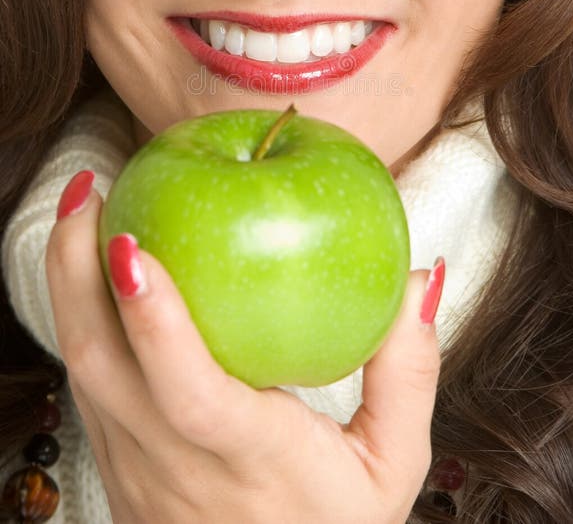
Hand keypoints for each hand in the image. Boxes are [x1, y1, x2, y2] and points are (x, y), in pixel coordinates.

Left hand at [46, 175, 441, 523]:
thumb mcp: (392, 466)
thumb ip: (408, 373)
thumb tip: (423, 279)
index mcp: (251, 460)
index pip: (189, 394)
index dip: (155, 320)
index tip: (132, 246)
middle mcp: (174, 464)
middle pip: (102, 364)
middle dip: (76, 268)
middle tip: (87, 188)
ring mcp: (132, 466)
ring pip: (79, 367)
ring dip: (68, 281)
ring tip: (81, 207)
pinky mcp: (115, 461)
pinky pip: (86, 379)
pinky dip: (80, 311)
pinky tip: (93, 266)